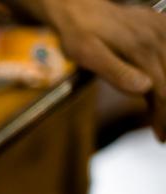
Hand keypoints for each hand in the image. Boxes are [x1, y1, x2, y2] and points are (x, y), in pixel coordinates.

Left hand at [41, 0, 165, 140]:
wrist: (80, 10)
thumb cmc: (79, 36)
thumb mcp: (89, 56)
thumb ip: (116, 73)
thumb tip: (144, 88)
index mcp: (141, 50)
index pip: (162, 91)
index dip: (164, 117)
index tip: (161, 138)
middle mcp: (156, 38)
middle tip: (163, 135)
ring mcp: (161, 31)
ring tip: (161, 123)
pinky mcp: (161, 27)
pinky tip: (159, 98)